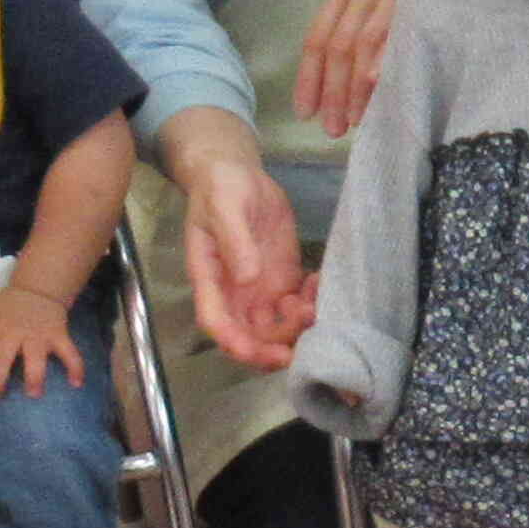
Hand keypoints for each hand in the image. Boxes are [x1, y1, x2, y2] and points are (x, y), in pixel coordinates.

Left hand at [0, 282, 81, 395]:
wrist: (36, 290)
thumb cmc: (5, 310)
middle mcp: (13, 334)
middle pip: (1, 360)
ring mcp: (37, 335)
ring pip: (35, 358)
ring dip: (34, 377)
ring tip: (33, 394)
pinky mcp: (58, 335)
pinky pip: (69, 352)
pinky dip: (75, 368)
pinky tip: (76, 383)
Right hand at [180, 149, 317, 368]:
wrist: (238, 175)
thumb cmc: (221, 189)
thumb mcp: (225, 208)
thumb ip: (234, 242)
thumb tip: (247, 279)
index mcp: (210, 280)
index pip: (217, 323)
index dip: (235, 344)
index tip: (259, 352)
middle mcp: (233, 294)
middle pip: (250, 337)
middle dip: (274, 346)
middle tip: (303, 325)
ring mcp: (259, 291)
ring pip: (276, 329)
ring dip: (297, 327)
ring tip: (312, 298)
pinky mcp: (281, 282)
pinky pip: (296, 309)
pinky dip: (310, 305)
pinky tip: (318, 282)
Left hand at [293, 0, 437, 138]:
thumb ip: (359, 18)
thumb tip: (349, 70)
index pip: (317, 38)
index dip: (309, 78)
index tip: (305, 111)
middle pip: (335, 47)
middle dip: (330, 91)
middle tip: (330, 127)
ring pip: (360, 44)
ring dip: (353, 86)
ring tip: (353, 120)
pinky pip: (393, 31)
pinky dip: (382, 58)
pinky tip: (375, 84)